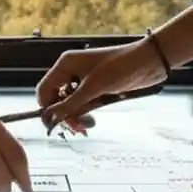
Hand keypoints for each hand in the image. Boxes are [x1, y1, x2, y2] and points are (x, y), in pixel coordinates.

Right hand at [36, 41, 165, 129]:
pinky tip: (91, 119)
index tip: (54, 126)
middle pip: (56, 97)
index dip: (46, 108)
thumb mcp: (93, 89)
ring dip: (75, 114)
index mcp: (66, 65)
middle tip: (77, 128)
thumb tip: (49, 119)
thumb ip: (70, 105)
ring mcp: (83, 78)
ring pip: (70, 101)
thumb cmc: (119, 69)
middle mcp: (71, 70)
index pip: (45, 89)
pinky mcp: (96, 85)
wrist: (148, 62)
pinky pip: (83, 101)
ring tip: (86, 126)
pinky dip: (85, 111)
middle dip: (63, 113)